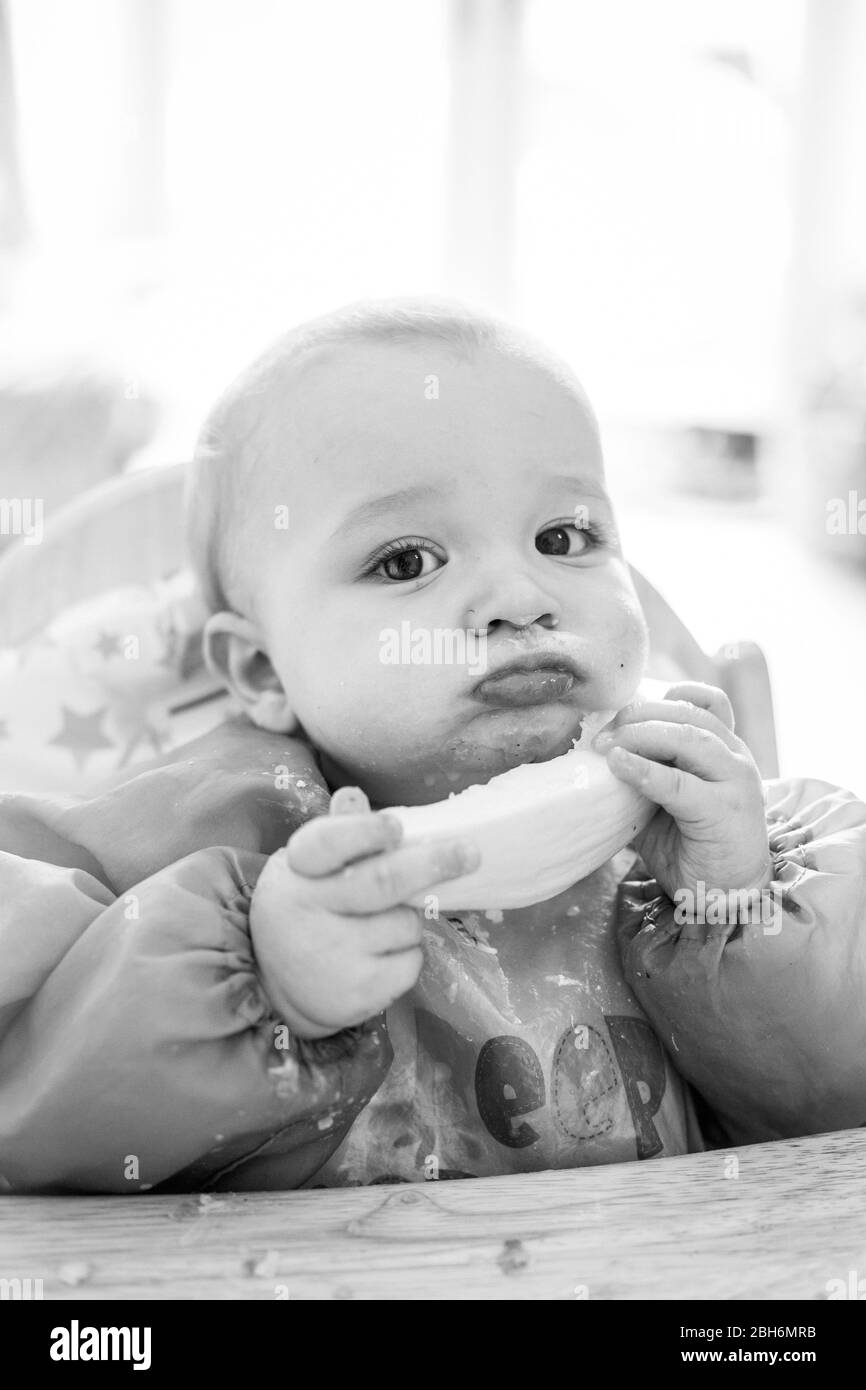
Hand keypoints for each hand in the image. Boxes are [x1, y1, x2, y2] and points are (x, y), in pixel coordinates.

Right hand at [249, 786, 479, 1038]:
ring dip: (409, 921)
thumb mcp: (308, 870)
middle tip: (470, 853)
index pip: (328, 843)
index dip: (365, 833)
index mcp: (296, 870)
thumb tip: (353, 795)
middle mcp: (307, 910)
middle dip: (432, 864)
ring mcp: (331, 954)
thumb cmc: (308, 911)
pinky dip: (408, 957)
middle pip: (383, 881)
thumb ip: (337, 834)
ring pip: (405, 924)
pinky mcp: (355, 991)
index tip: (396, 827)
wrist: (276, 986)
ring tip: (380, 928)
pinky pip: (410, 961)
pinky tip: (379, 958)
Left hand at [594, 682, 770, 902]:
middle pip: (687, 713)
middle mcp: (736, 757)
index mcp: (725, 748)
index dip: (664, 697)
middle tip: (601, 733)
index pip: (704, 700)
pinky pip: (680, 784)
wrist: (728, 897)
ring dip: (640, 736)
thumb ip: (649, 770)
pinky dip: (645, 771)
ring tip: (605, 746)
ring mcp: (736, 782)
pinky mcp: (724, 812)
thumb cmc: (693, 846)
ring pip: (687, 738)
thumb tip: (597, 751)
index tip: (626, 712)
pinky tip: (619, 765)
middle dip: (639, 715)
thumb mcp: (668, 799)